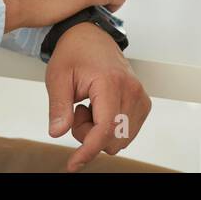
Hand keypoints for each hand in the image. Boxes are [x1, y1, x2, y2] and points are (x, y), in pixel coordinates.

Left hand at [44, 21, 151, 171]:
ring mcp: (140, 96)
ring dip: (100, 132)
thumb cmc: (74, 52)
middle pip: (113, 139)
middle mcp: (131, 90)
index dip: (88, 151)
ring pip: (122, 139)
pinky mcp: (143, 101)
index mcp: (110, 82)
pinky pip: (128, 131)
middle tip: (76, 111)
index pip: (104, 129)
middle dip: (89, 135)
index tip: (73, 164)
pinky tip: (99, 109)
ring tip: (88, 107)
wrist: (90, 35)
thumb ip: (58, 107)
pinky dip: (111, 128)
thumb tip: (57, 132)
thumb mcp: (57, 77)